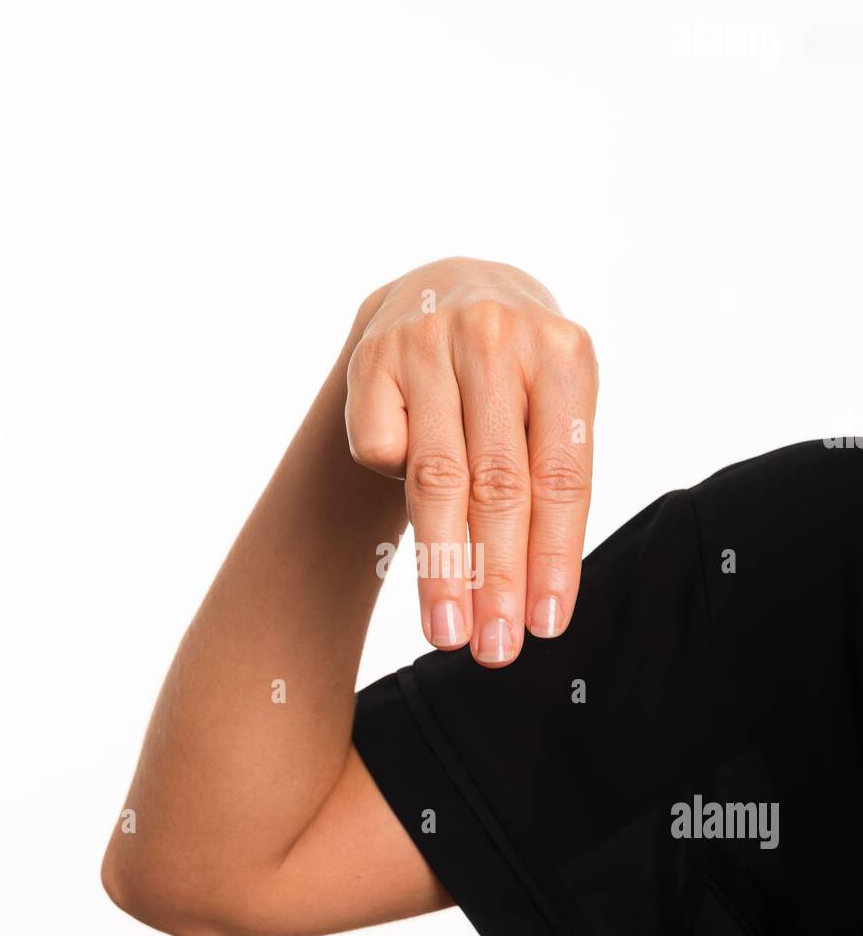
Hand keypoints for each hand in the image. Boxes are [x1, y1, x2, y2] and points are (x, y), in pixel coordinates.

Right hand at [346, 257, 597, 666]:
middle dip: (496, 578)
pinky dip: (391, 485)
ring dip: (442, 566)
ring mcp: (428, 342)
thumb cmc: (512, 377)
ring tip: (448, 631)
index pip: (561, 476)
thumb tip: (532, 603)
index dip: (553, 557)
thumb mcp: (550, 408)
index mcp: (564, 354)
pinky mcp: (371, 356)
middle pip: (497, 485)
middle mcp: (496, 338)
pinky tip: (409, 510)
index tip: (545, 625)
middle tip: (492, 647)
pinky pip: (380, 448)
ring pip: (434, 477)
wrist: (445, 288)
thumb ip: (547, 485)